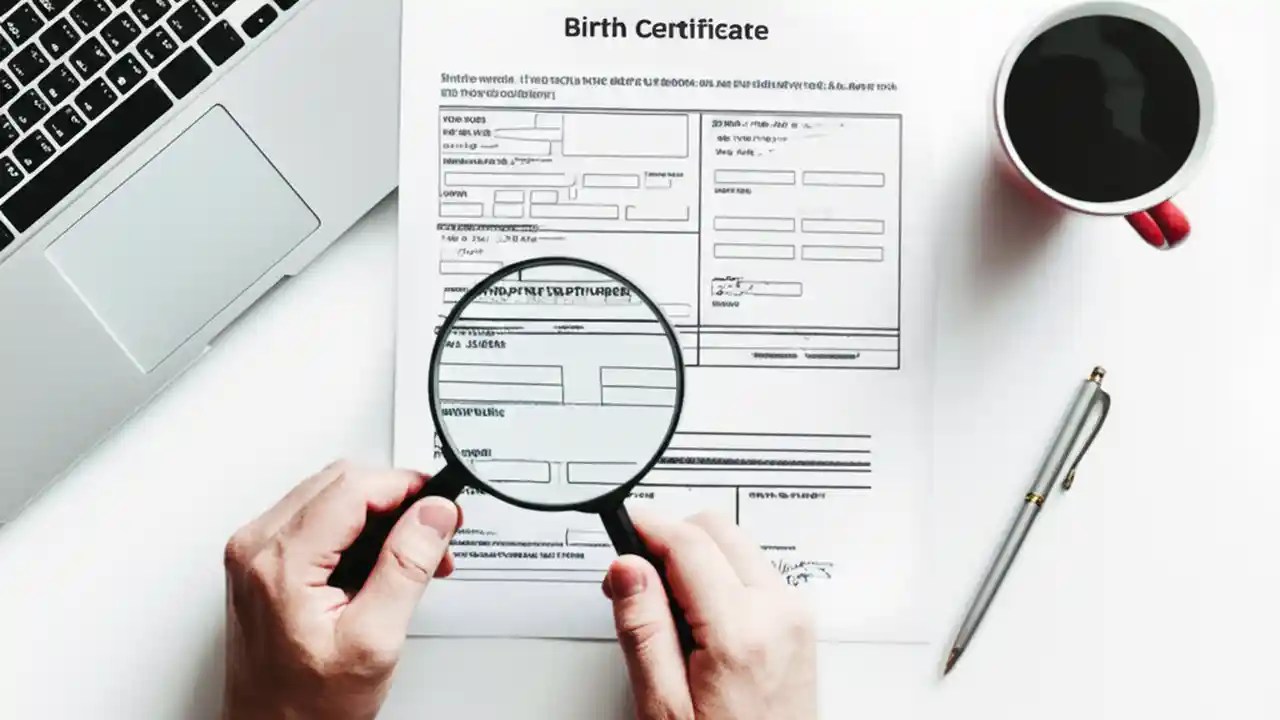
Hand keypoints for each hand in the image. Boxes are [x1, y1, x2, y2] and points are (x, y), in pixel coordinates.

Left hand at [221, 461, 460, 719]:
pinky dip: (354, 527)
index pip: (353, 488)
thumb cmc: (307, 706)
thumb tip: (432, 515)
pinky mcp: (261, 559)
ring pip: (329, 492)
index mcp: (280, 563)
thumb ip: (406, 568)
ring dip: (378, 512)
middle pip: (340, 481)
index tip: (439, 504)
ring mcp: (254, 552)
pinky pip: (314, 515)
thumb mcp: (374, 641)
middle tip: (434, 530)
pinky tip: (380, 558)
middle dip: (396, 499)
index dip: (405, 487)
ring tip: (412, 552)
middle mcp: (257, 548)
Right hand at [603, 512, 817, 719]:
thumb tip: (627, 568)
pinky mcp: (798, 623)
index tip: (622, 526)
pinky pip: (753, 572)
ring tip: (667, 612)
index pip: (689, 544)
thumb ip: (643, 630)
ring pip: (736, 546)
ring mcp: (794, 616)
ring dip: (697, 560)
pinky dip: (720, 578)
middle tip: (636, 580)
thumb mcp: (664, 707)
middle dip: (671, 542)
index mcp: (742, 632)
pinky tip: (698, 619)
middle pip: (717, 530)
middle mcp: (778, 613)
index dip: (647, 526)